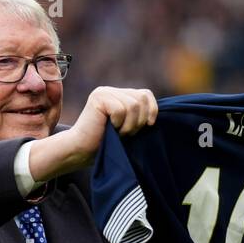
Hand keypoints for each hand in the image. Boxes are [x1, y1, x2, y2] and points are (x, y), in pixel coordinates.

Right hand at [27, 86, 157, 181]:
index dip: (152, 110)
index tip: (148, 126)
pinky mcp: (98, 98)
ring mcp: (104, 92)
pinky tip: (109, 129)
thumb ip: (140, 115)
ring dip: (129, 125)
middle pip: (142, 98)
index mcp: (119, 95)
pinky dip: (119, 124)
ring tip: (117, 132)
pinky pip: (121, 110)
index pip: (146, 94)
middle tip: (126, 133)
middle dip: (139, 120)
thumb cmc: (105, 145)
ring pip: (133, 105)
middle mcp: (111, 90)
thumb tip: (162, 111)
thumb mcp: (128, 128)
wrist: (81, 151)